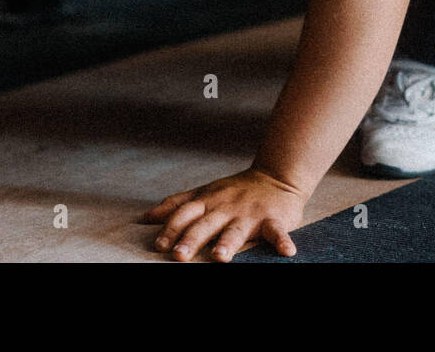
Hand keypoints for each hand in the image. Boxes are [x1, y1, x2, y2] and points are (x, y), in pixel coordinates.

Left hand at [141, 167, 305, 261]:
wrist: (276, 177)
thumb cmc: (235, 191)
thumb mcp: (204, 192)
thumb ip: (177, 204)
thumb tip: (147, 217)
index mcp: (208, 202)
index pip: (185, 214)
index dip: (171, 228)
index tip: (159, 245)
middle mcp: (226, 208)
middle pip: (206, 224)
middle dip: (191, 239)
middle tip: (178, 255)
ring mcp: (250, 214)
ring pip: (236, 230)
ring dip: (228, 243)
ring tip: (220, 257)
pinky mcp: (273, 219)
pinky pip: (277, 232)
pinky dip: (282, 241)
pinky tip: (287, 253)